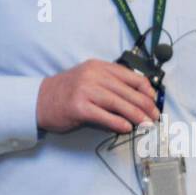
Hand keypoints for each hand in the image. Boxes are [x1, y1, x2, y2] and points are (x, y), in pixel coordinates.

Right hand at [37, 59, 159, 133]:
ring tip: (146, 124)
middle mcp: (92, 75)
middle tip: (154, 116)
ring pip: (119, 103)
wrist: (40, 99)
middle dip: (145, 106)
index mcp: (98, 66)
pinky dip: (118, 123)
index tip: (153, 100)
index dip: (147, 89)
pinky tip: (127, 128)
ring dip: (136, 116)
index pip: (131, 76)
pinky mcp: (78, 107)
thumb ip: (110, 83)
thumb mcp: (89, 78)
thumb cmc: (67, 91)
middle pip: (127, 91)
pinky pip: (104, 116)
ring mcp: (85, 90)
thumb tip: (138, 97)